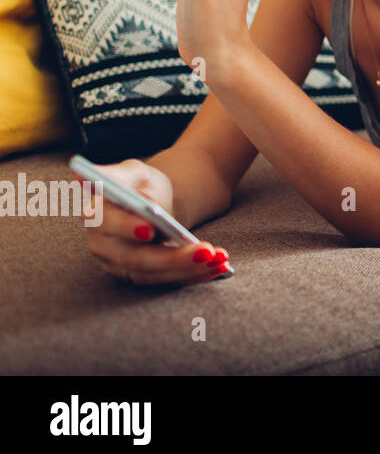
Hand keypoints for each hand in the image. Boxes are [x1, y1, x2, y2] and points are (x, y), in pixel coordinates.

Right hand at [81, 159, 231, 285]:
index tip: (149, 228)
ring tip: (218, 259)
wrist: (157, 203)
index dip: (126, 227)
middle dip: (172, 257)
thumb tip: (87, 174)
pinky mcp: (140, 276)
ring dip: (189, 269)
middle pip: (135, 258)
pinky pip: (166, 280)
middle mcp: (103, 245)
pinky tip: (217, 268)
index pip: (107, 224)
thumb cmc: (142, 186)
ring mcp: (120, 265)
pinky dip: (193, 275)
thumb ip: (116, 174)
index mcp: (97, 216)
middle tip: (205, 251)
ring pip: (154, 273)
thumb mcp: (134, 172)